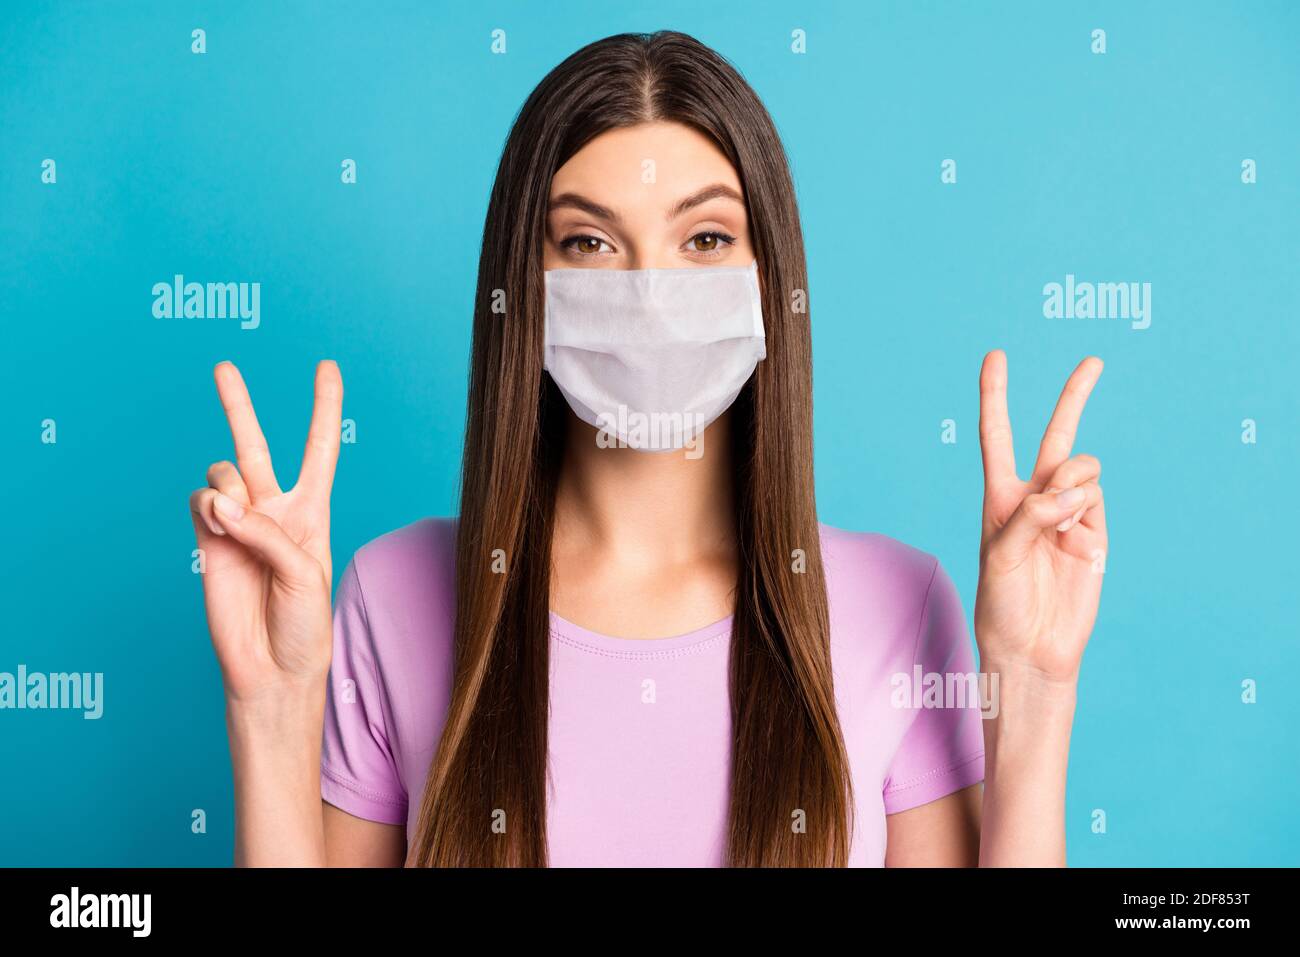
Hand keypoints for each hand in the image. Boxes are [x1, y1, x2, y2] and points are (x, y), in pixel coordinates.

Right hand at [189, 360, 342, 704]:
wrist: (271, 669)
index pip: (320, 448)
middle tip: (223, 366)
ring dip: (227, 488)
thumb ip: (266, 532)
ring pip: (221, 474)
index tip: (327, 366)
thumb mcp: (304, 574)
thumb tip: (220, 504)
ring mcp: (237, 523)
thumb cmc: (304, 625)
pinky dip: (206, 506)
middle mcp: (274, 510)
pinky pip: (198, 501)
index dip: (324, 407)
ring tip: (236, 523)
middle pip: (255, 444)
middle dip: (238, 405)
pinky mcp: (207, 540)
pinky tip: (218, 527)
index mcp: (313, 511)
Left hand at [973, 350, 1106, 687]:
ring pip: (1081, 469)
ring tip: (1058, 522)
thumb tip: (1072, 492)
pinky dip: (1085, 507)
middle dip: (1074, 397)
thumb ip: (1031, 516)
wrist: (1034, 647)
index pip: (996, 437)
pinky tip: (1076, 539)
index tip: (996, 356)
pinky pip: (1096, 497)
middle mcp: (1035, 499)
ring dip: (1071, 485)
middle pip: (1056, 436)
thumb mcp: (1000, 556)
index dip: (995, 397)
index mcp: (999, 498)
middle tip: (1094, 360)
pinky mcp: (1096, 531)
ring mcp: (1070, 514)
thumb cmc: (1002, 603)